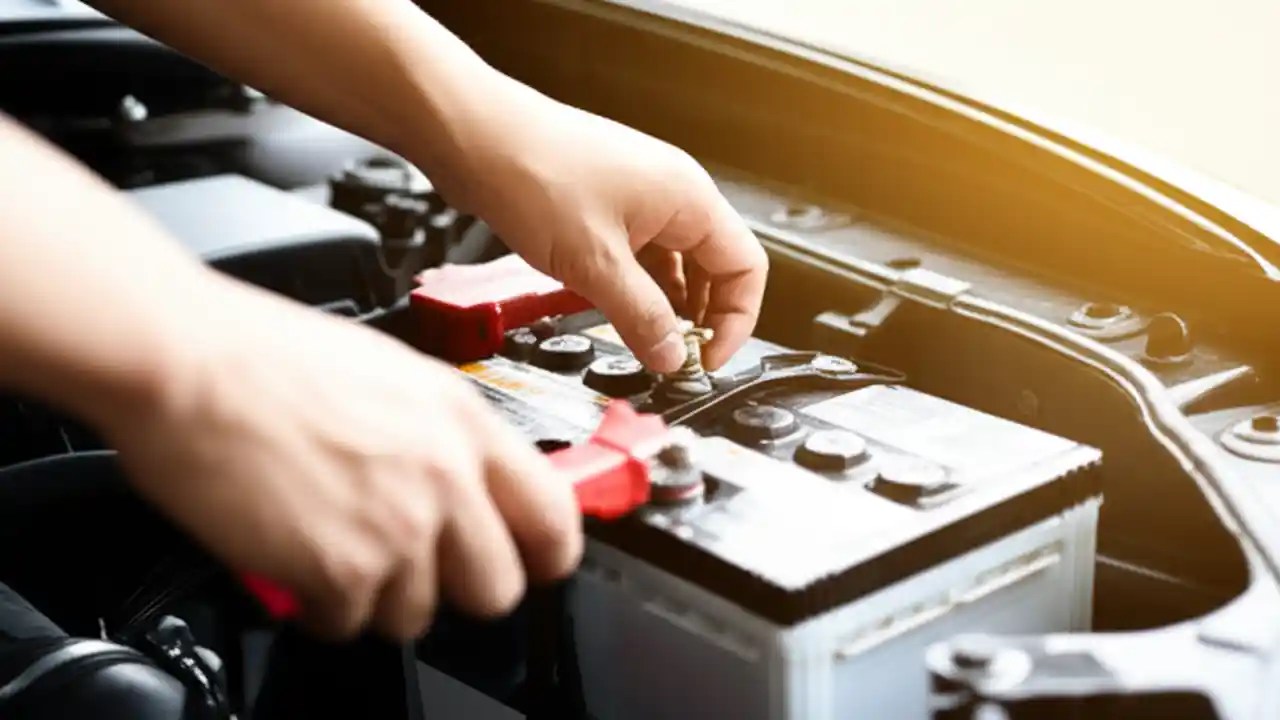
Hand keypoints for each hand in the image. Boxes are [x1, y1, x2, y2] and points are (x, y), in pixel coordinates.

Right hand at [102, 276, 581, 640]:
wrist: (187, 362)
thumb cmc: (267, 356)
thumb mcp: (392, 375)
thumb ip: (439, 434)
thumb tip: (462, 480)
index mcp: (464, 421)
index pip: (552, 515)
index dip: (545, 553)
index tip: (530, 562)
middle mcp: (446, 477)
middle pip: (497, 588)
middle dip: (453, 589)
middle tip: (413, 569)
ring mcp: (399, 528)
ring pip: (418, 615)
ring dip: (376, 596)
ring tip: (333, 552)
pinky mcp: (342, 570)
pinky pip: (349, 624)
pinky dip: (319, 606)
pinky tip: (294, 563)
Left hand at [429, 77, 767, 372]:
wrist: (474, 136)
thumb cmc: (533, 173)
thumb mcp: (594, 265)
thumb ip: (641, 318)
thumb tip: (672, 357)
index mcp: (689, 198)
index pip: (746, 268)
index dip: (737, 321)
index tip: (707, 360)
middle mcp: (673, 194)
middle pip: (715, 268)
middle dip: (702, 317)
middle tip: (676, 357)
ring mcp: (641, 198)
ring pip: (675, 265)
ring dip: (666, 306)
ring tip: (644, 340)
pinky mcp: (608, 206)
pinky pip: (642, 255)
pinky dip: (637, 288)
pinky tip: (616, 311)